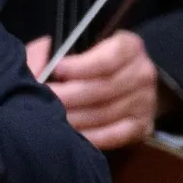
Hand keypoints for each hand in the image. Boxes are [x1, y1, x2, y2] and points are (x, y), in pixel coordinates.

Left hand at [25, 31, 158, 150]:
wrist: (127, 81)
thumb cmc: (94, 61)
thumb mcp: (79, 45)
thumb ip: (57, 49)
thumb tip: (37, 63)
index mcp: (129, 46)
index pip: (108, 58)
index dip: (81, 65)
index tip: (55, 69)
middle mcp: (142, 73)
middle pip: (104, 88)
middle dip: (68, 95)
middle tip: (42, 99)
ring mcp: (145, 102)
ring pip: (105, 113)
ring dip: (75, 118)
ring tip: (50, 117)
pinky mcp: (142, 126)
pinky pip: (115, 135)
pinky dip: (91, 137)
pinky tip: (72, 135)